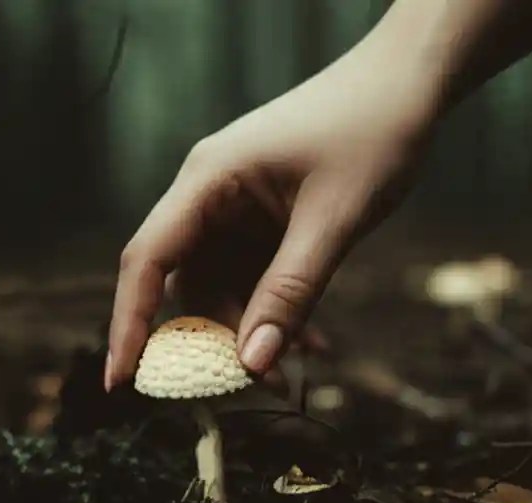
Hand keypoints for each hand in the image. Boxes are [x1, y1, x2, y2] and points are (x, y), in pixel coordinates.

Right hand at [104, 22, 440, 390]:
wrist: (410, 85)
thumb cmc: (371, 131)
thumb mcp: (333, 221)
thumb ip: (291, 293)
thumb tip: (253, 364)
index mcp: (209, 180)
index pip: (147, 259)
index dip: (130, 323)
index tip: (121, 381)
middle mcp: (212, 196)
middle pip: (186, 285)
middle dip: (213, 341)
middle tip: (253, 388)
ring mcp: (238, 210)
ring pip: (223, 290)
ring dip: (252, 334)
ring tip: (296, 368)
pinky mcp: (266, 221)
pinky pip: (255, 280)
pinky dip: (276, 313)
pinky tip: (312, 343)